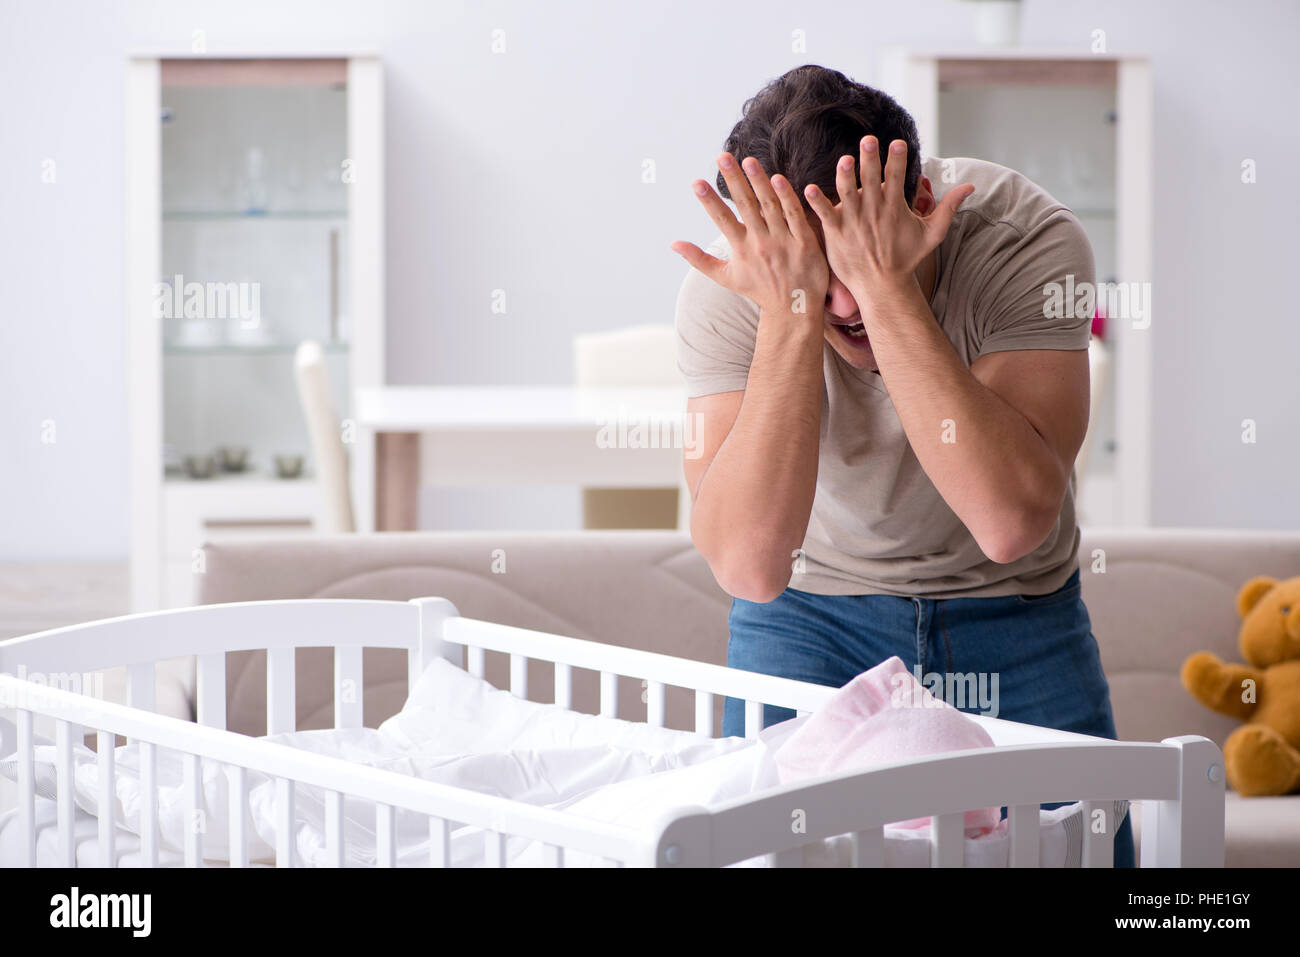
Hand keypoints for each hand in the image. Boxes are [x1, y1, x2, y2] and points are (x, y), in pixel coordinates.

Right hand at [671, 152, 828, 317]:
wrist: (794, 309)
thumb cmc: (758, 291)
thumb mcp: (726, 277)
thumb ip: (699, 259)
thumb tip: (673, 244)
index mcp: (741, 250)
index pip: (722, 220)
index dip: (709, 201)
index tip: (696, 182)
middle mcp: (760, 244)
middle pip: (745, 206)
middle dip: (733, 180)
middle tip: (722, 156)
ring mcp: (783, 242)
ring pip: (770, 206)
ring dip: (758, 181)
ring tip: (748, 160)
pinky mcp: (805, 242)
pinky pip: (794, 215)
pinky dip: (787, 197)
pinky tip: (777, 178)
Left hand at [805, 137, 973, 294]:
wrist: (882, 286)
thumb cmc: (905, 258)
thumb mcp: (932, 235)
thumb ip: (948, 208)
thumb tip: (970, 186)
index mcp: (894, 209)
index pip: (897, 178)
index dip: (898, 160)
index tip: (899, 143)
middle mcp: (873, 213)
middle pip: (871, 181)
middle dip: (870, 160)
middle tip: (869, 139)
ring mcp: (853, 223)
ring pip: (848, 195)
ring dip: (845, 177)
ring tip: (845, 160)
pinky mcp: (836, 234)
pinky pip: (824, 216)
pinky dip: (817, 204)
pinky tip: (807, 189)